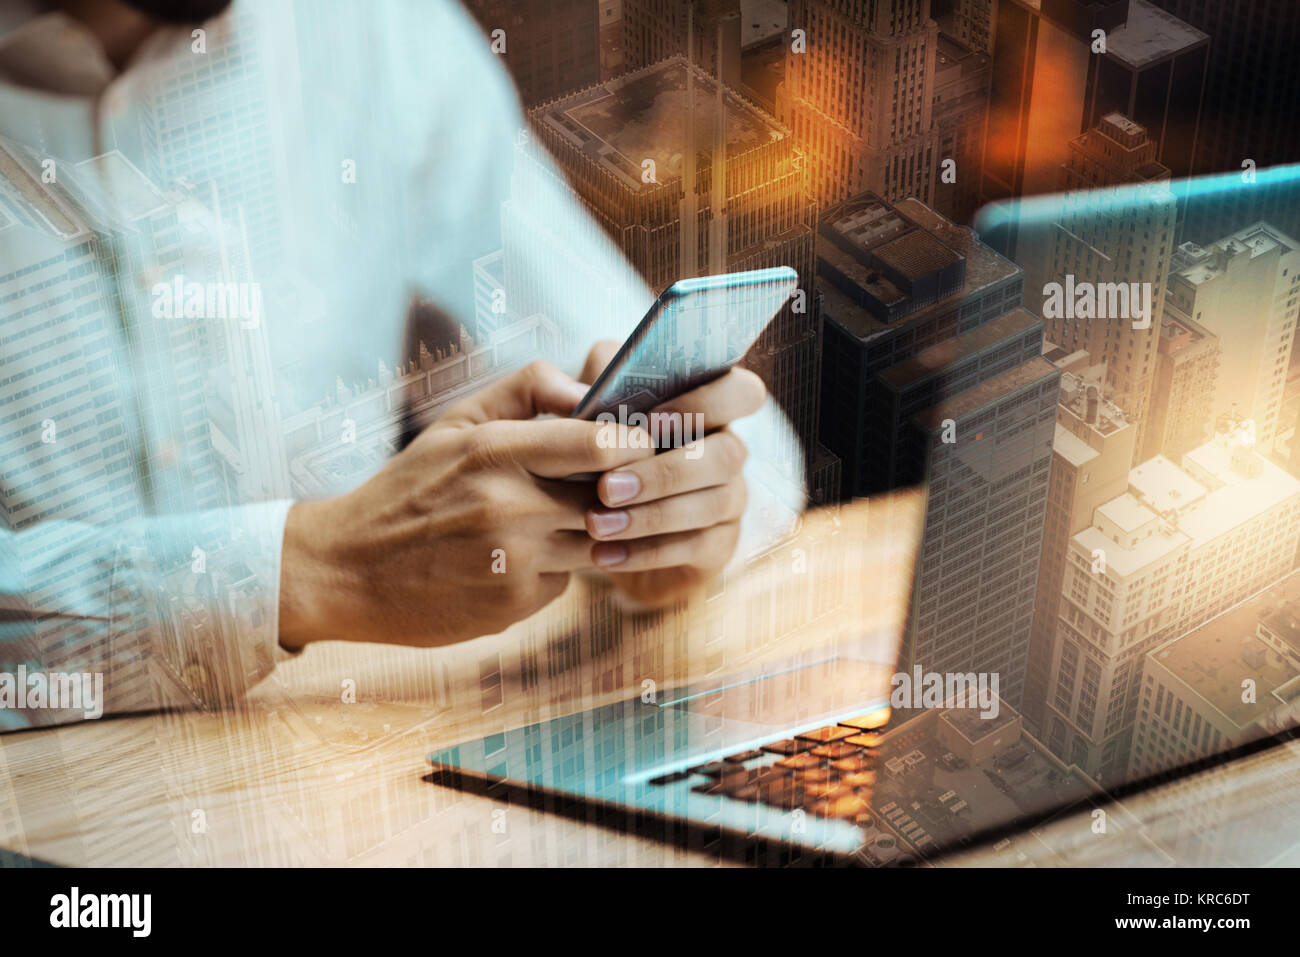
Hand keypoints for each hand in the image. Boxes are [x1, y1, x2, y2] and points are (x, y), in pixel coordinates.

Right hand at [277, 361, 652, 648]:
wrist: (347, 568)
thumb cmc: (410, 487)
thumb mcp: (456, 423)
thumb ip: (525, 390)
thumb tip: (588, 388)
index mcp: (494, 451)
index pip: (600, 443)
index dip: (633, 443)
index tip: (638, 443)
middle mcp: (509, 506)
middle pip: (609, 497)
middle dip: (614, 492)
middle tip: (602, 485)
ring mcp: (515, 560)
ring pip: (595, 541)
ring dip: (584, 532)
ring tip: (542, 522)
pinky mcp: (515, 604)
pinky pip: (564, 581)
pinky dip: (551, 570)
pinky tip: (510, 563)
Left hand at [576, 341, 765, 606]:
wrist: (592, 522)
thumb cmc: (599, 448)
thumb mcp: (592, 405)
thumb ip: (594, 378)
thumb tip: (580, 392)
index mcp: (710, 407)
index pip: (744, 392)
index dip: (708, 403)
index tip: (653, 421)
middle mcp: (729, 450)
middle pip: (728, 455)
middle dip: (666, 473)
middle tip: (606, 487)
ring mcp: (730, 499)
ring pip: (712, 505)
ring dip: (651, 516)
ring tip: (596, 524)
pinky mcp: (718, 546)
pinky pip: (696, 550)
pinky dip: (646, 553)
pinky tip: (604, 555)